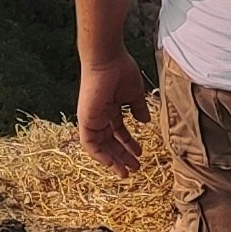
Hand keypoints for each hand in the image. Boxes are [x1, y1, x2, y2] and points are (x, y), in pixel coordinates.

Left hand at [77, 51, 152, 173]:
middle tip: (134, 169)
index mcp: (110, 109)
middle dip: (122, 156)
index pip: (118, 133)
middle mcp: (99, 116)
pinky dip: (99, 155)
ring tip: (126, 171)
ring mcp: (92, 119)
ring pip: (100, 146)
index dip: (128, 145)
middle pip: (110, 142)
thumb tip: (145, 122)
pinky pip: (89, 143)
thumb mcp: (134, 94)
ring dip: (113, 159)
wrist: (108, 60)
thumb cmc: (121, 71)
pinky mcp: (86, 120)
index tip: (140, 155)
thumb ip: (138, 109)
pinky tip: (111, 163)